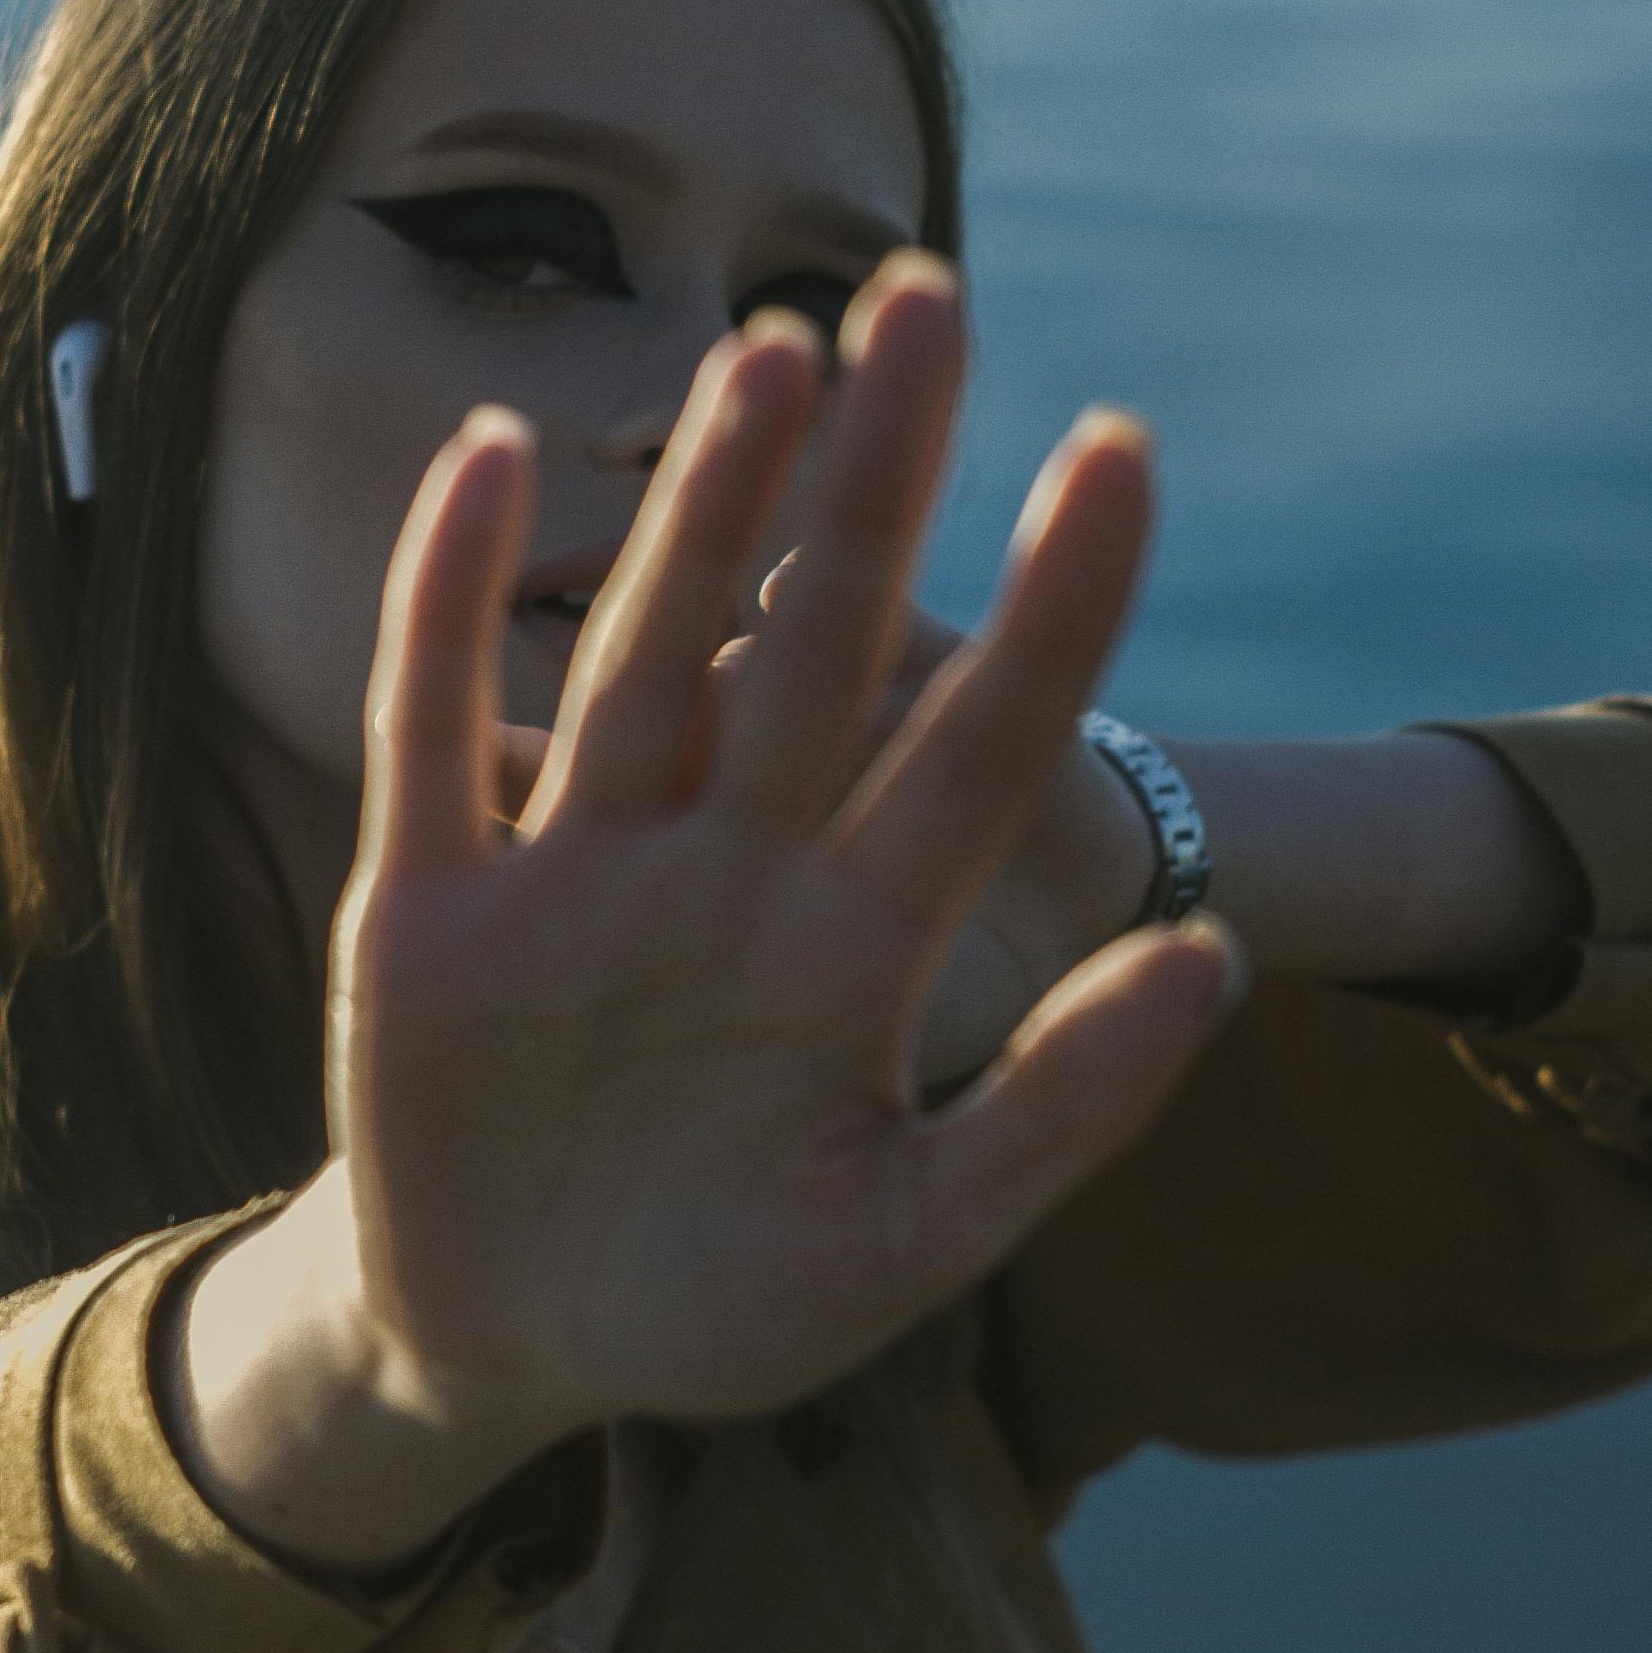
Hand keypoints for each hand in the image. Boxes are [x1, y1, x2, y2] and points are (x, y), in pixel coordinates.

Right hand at [310, 254, 1244, 1466]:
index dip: (1053, 608)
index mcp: (852, 948)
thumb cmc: (725, 1302)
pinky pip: (434, 726)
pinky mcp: (428, 907)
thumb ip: (1062, 1108)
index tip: (1122, 448)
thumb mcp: (909, 1242)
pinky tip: (489, 455)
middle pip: (814, 643)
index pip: (975, 742)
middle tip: (933, 296)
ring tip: (775, 351)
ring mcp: (577, 877)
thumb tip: (1222, 953)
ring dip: (704, 507)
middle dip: (876, 481)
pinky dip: (449, 598)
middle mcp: (726, 873)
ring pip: (648, 652)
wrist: (510, 1355)